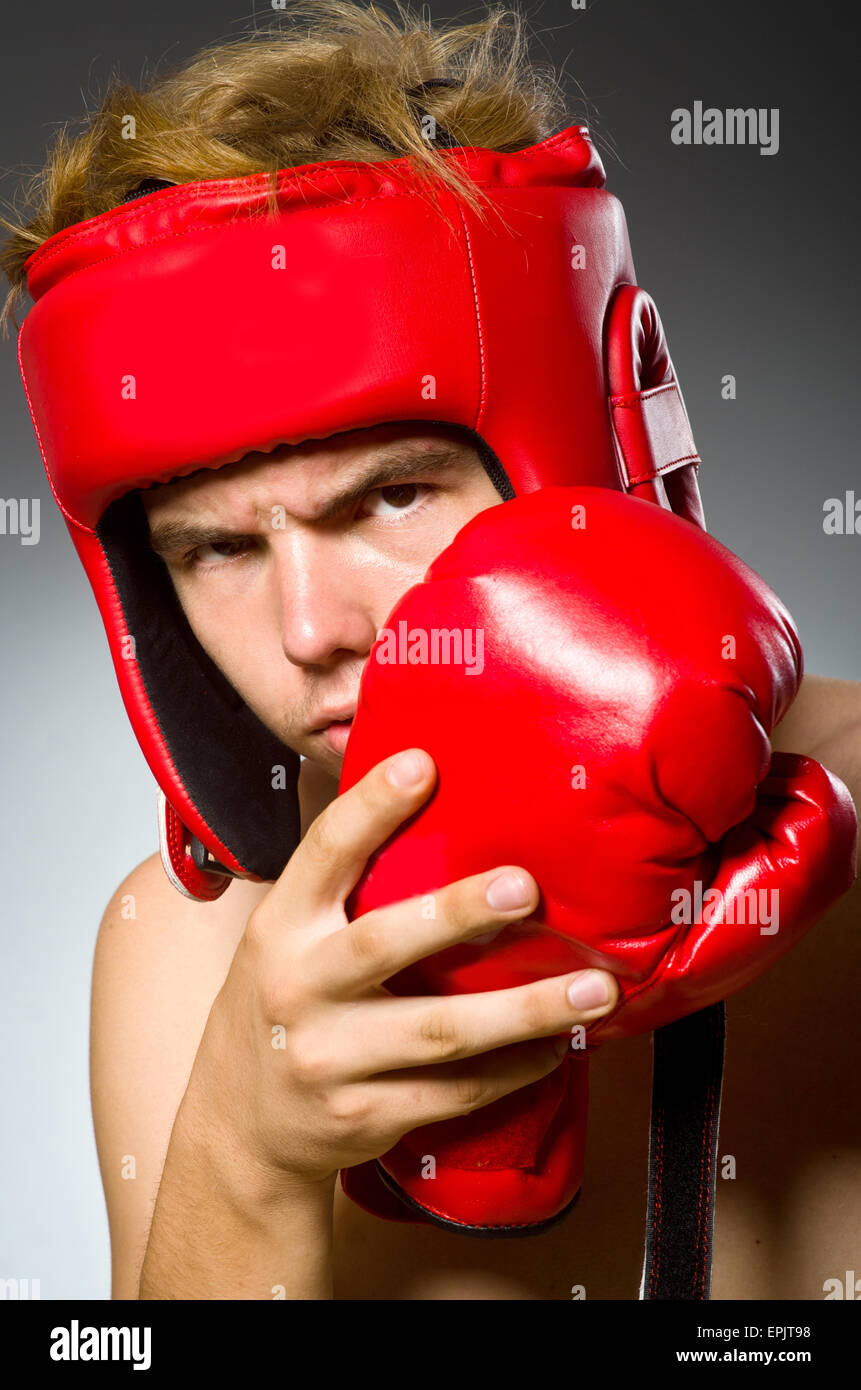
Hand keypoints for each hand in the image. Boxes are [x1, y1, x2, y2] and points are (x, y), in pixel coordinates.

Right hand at [183, 746, 617, 1194]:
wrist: (241, 1130)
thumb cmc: (284, 1008)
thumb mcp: (289, 939)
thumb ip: (344, 888)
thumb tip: (429, 797)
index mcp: (281, 927)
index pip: (323, 854)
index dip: (370, 808)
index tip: (421, 764)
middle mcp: (299, 989)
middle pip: (384, 944)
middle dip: (458, 914)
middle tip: (524, 886)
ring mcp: (329, 1059)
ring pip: (441, 1032)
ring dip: (526, 1010)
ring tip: (595, 989)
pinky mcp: (365, 1116)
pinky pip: (454, 1091)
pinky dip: (514, 1069)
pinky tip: (557, 1046)